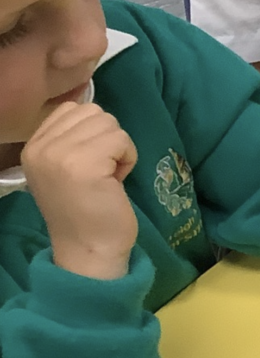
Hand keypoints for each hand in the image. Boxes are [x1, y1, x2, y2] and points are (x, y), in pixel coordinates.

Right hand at [20, 102, 137, 280]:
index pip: (72, 109)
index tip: (91, 163)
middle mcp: (41, 148)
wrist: (89, 249)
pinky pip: (121, 139)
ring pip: (109, 123)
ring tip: (107, 177)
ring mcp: (60, 155)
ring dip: (119, 148)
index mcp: (33, 147)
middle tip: (102, 172)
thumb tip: (97, 114)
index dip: (93, 132)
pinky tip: (116, 182)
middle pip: (93, 112)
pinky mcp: (85, 164)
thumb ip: (71, 139)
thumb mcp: (64, 168)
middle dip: (108, 138)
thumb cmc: (85, 209)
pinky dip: (128, 158)